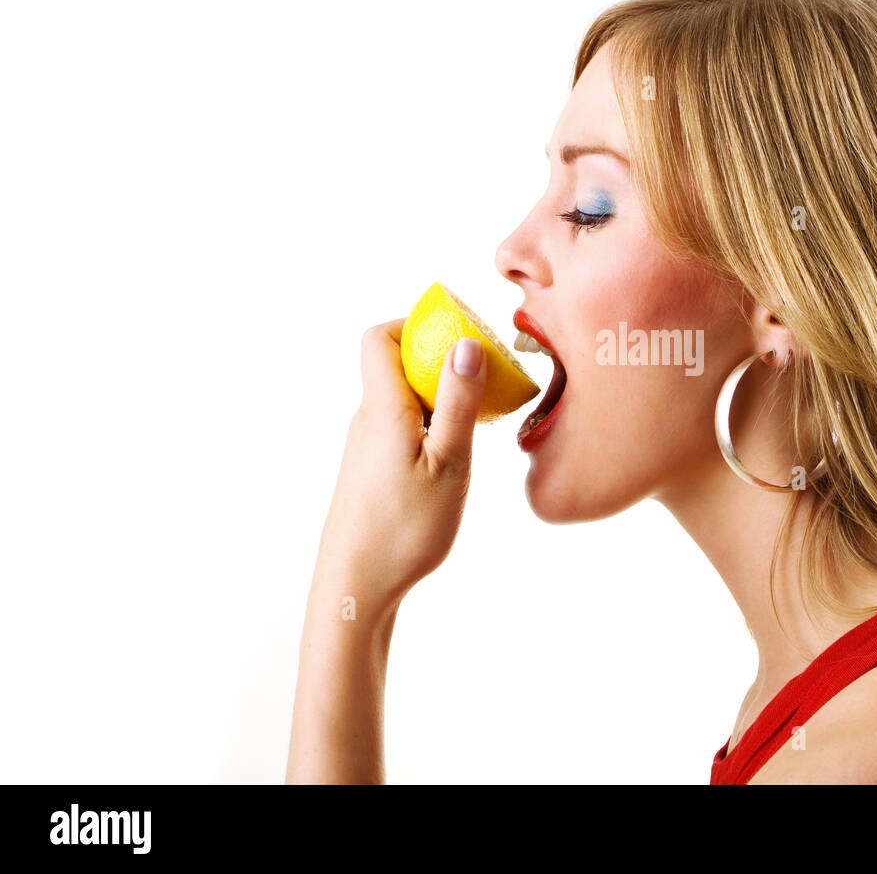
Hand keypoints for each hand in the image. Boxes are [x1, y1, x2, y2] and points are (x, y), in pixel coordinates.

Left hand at [315, 319, 486, 612]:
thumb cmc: (404, 529)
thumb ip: (458, 403)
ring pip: (404, 400)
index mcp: (383, 409)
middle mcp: (368, 420)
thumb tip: (467, 345)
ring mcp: (368, 447)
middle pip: (396, 364)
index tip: (460, 336)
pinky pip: (404, 428)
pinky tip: (455, 457)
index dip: (416, 324)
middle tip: (485, 380)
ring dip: (441, 397)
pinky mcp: (373, 471)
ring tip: (478, 422)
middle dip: (441, 360)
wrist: (357, 585)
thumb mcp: (448, 463)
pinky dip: (432, 426)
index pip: (380, 337)